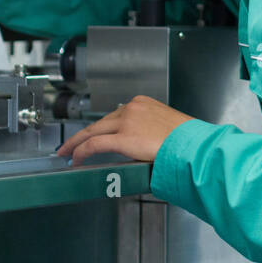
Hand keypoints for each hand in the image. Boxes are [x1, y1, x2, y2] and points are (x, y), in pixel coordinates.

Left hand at [56, 95, 195, 166]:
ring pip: (93, 131)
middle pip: (100, 122)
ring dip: (78, 143)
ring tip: (68, 153)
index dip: (100, 127)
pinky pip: (95, 144)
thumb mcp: (166, 126)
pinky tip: (75, 159)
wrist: (193, 145)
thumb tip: (140, 145)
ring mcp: (126, 122)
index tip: (93, 135)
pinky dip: (81, 151)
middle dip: (82, 135)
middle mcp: (132, 108)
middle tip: (69, 145)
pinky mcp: (123, 138)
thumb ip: (149, 130)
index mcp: (143, 103)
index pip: (115, 115)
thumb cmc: (186, 140)